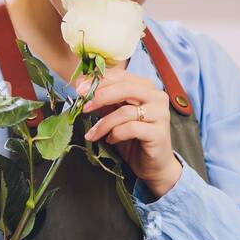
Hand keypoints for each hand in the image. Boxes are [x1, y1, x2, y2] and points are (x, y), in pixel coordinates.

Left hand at [76, 65, 181, 198]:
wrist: (153, 163)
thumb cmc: (133, 137)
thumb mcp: (115, 114)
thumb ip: (103, 100)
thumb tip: (81, 86)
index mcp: (145, 86)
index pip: (120, 76)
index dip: (99, 80)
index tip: (79, 89)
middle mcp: (156, 96)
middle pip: (124, 88)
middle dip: (100, 96)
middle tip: (83, 107)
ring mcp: (160, 114)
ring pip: (125, 111)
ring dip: (104, 123)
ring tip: (92, 134)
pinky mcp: (159, 132)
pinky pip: (131, 128)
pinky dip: (116, 134)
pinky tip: (110, 140)